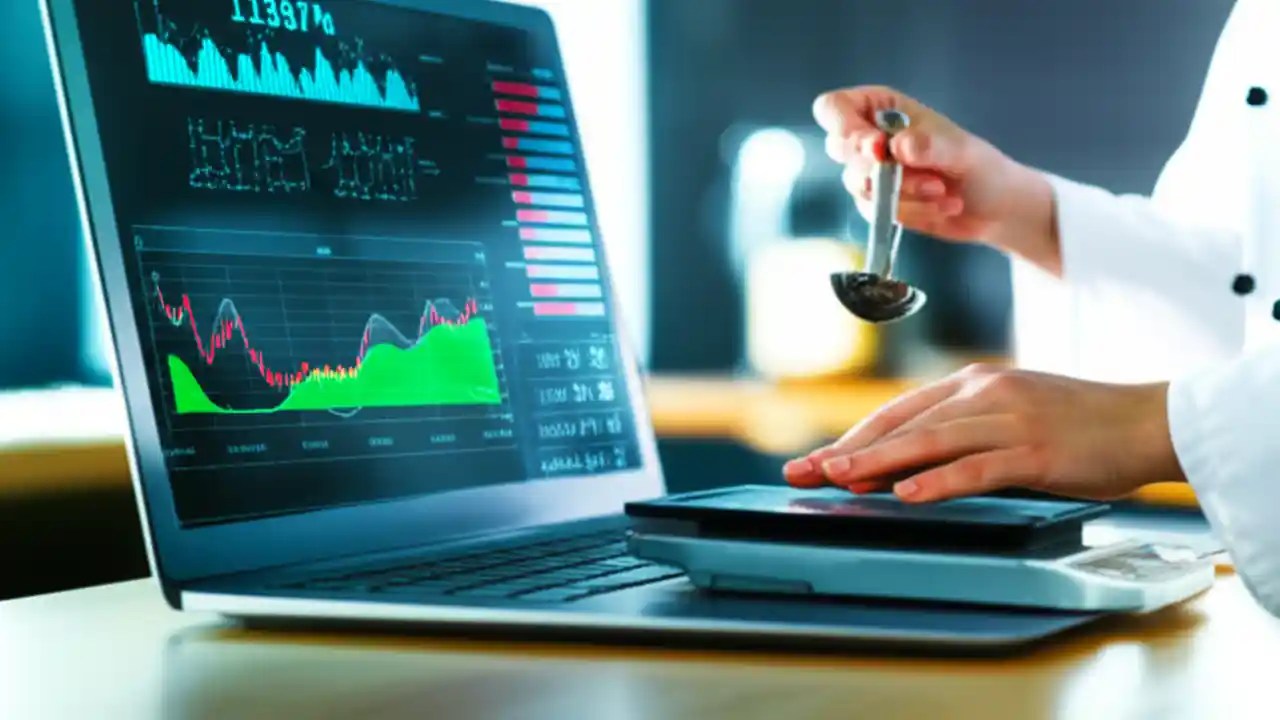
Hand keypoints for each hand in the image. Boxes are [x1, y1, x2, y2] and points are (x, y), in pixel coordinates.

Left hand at [782, 364, 1182, 502]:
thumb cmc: (1077, 426)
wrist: (1147, 421)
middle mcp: (984, 394)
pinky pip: (978, 467)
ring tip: (839, 478)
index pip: (899, 411)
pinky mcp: (1036, 451)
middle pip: (903, 424)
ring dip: (879, 461)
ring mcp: (1009, 420)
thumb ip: (959, 438)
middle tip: (805, 472)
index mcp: (974, 384)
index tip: (816, 459)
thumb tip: (900, 471)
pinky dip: (940, 481)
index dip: (854, 436)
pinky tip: (908, 493)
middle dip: (849, 449)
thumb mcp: (1009, 418)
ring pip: (931, 441)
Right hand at [813, 85, 1061, 274]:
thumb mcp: (959, 149)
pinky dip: (910, 212)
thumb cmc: (979, 166)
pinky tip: (940, 206)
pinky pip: (874, 211)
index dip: (843, 126)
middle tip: (913, 171)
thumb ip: (926, 144)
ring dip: (903, 191)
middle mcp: (869, 139)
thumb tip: (894, 146)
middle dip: (876, 166)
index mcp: (882, 109)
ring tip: (941, 190)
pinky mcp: (877, 204)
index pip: (834, 107)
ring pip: (858, 184)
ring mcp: (870, 174)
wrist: (994, 208)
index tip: (874, 147)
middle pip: (838, 147)